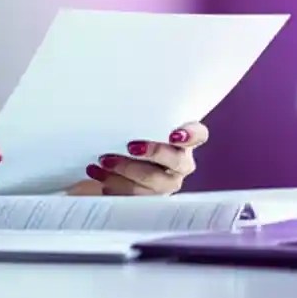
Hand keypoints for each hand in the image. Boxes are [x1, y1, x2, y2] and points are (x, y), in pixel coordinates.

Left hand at [79, 122, 208, 195]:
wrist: (115, 159)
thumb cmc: (131, 134)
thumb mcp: (138, 123)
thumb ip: (140, 116)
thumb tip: (120, 97)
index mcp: (185, 140)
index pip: (199, 135)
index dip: (191, 135)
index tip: (174, 134)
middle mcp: (180, 164)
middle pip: (176, 161)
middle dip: (153, 153)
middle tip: (131, 146)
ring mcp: (166, 184)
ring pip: (153, 183)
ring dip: (126, 170)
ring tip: (104, 160)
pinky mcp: (147, 200)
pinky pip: (133, 196)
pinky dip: (111, 183)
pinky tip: (96, 172)